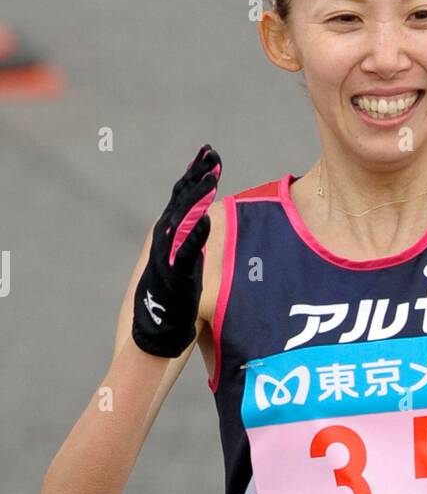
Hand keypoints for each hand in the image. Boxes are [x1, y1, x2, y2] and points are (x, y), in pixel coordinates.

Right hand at [132, 144, 221, 357]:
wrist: (148, 341)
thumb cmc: (167, 308)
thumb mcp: (181, 267)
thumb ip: (191, 246)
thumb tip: (207, 227)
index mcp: (165, 239)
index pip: (181, 200)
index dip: (194, 176)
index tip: (208, 155)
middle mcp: (162, 245)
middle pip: (180, 203)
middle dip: (196, 177)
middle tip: (211, 153)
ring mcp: (166, 260)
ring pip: (181, 222)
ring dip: (195, 199)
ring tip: (211, 177)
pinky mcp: (174, 280)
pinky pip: (185, 255)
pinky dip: (195, 237)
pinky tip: (206, 219)